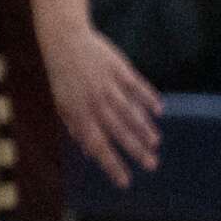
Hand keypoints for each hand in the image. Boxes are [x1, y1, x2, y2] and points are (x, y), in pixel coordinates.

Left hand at [44, 13, 162, 187]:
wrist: (63, 38)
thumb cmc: (63, 74)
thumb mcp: (62, 101)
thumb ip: (75, 126)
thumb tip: (88, 152)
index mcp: (77, 111)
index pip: (96, 144)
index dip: (111, 164)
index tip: (125, 182)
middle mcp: (93, 99)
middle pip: (117, 130)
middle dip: (135, 150)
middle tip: (152, 165)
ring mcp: (107, 83)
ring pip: (129, 110)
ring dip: (143, 127)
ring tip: (155, 142)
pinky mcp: (118, 68)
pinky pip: (136, 85)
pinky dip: (148, 97)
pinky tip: (159, 110)